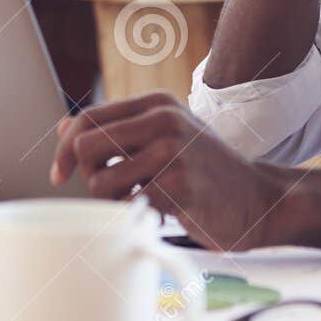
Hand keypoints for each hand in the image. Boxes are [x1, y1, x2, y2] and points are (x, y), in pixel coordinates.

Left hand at [49, 92, 287, 251]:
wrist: (260, 198)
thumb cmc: (208, 171)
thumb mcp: (166, 136)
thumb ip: (119, 130)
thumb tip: (63, 128)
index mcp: (157, 103)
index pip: (88, 119)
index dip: (64, 150)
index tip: (59, 175)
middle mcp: (164, 119)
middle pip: (86, 147)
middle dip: (89, 177)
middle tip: (114, 191)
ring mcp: (173, 151)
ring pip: (101, 182)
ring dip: (113, 202)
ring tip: (143, 202)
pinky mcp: (180, 186)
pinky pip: (128, 207)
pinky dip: (135, 217)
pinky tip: (160, 213)